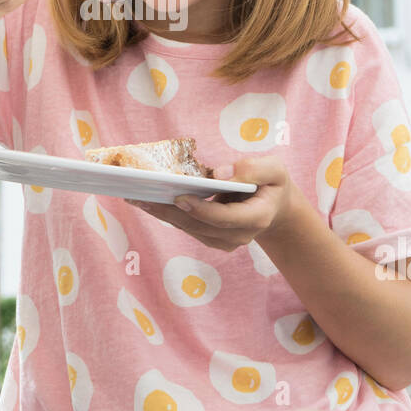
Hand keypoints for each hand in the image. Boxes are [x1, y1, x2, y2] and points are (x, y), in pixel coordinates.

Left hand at [123, 153, 295, 252]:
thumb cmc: (273, 184)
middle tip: (141, 196)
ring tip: (136, 196)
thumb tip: (218, 173)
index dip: (200, 209)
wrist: (275, 207)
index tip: (178, 196)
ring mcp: (225, 241)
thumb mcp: (274, 169)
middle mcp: (239, 235)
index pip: (224, 218)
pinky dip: (167, 214)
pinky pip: (187, 227)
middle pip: (198, 226)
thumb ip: (252, 169)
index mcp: (256, 217)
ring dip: (162, 214)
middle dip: (168, 211)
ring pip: (188, 229)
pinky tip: (147, 201)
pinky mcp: (212, 239)